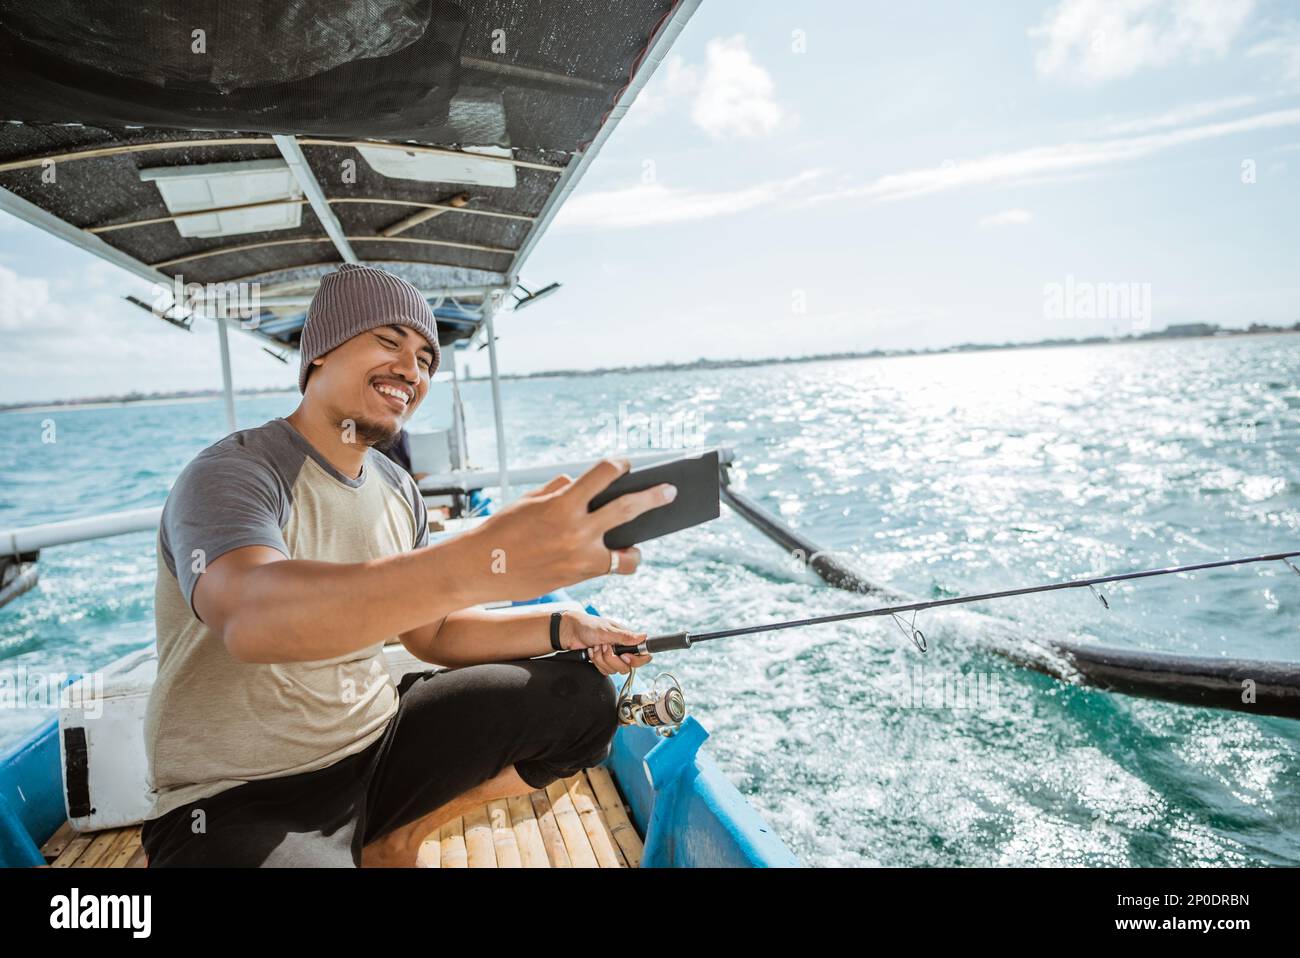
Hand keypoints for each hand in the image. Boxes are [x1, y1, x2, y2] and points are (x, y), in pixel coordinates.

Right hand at [462, 458, 675, 601]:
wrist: (480, 568)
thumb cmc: (503, 529)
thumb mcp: (530, 500)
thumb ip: (561, 490)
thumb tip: (583, 484)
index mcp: (563, 503)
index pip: (603, 474)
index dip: (619, 465)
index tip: (625, 464)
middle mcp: (576, 529)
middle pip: (628, 509)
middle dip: (654, 497)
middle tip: (670, 491)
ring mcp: (580, 557)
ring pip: (626, 553)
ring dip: (636, 548)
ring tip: (638, 542)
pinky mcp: (577, 577)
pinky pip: (608, 569)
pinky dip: (613, 563)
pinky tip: (616, 558)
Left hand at [560, 610, 652, 674]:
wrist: (570, 632)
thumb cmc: (588, 626)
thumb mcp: (607, 631)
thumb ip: (625, 637)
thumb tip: (643, 637)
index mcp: (626, 639)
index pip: (641, 655)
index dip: (635, 660)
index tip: (624, 656)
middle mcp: (621, 649)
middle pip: (627, 667)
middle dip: (612, 659)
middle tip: (604, 647)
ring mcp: (612, 657)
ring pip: (614, 670)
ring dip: (602, 660)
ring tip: (596, 647)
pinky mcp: (602, 663)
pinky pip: (604, 671)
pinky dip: (596, 663)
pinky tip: (592, 652)